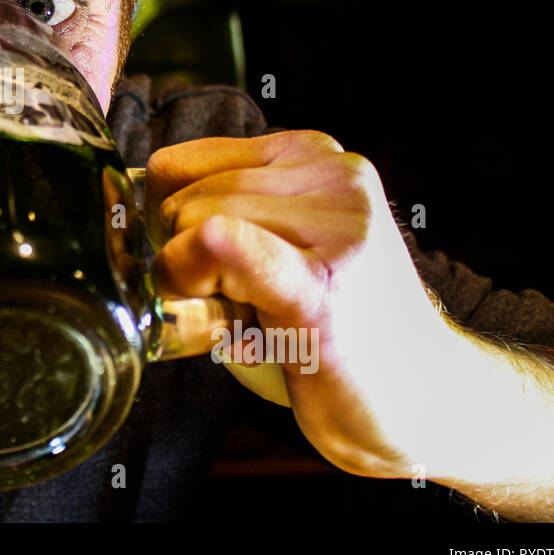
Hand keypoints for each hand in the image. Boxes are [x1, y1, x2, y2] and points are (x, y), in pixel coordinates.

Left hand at [145, 130, 455, 477]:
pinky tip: (226, 311)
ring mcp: (335, 227)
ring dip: (194, 288)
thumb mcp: (278, 245)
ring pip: (195, 227)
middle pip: (184, 199)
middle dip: (179, 259)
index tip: (197, 269)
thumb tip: (127, 204)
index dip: (164, 224)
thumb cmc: (334, 328)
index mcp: (313, 156)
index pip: (179, 165)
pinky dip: (200, 269)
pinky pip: (229, 246)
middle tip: (229, 308)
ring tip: (254, 321)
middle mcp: (331, 176)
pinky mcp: (322, 287)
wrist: (427, 398)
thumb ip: (220, 213)